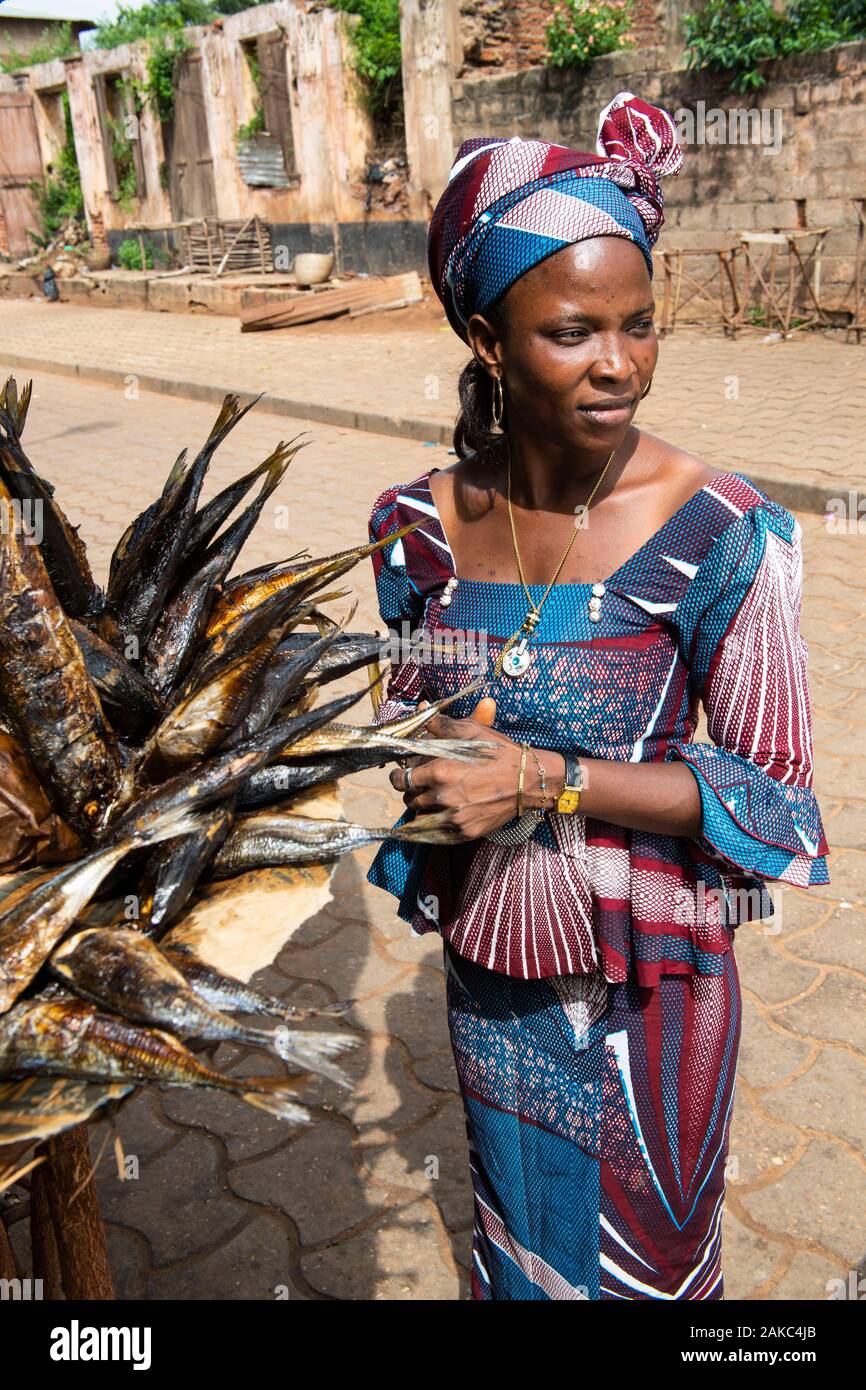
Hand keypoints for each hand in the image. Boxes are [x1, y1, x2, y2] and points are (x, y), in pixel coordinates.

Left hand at [389, 698, 560, 839]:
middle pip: (410, 799)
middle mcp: (443, 797)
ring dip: (423, 808)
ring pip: (420, 817)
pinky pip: (436, 832)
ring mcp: (454, 818)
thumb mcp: (472, 732)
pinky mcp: (464, 832)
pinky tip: (445, 811)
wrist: (531, 781)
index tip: (407, 772)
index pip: (403, 779)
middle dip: (412, 791)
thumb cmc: (500, 753)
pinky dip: (436, 822)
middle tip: (421, 784)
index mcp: (440, 771)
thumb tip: (421, 709)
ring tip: (434, 798)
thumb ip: (442, 724)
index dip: (402, 774)